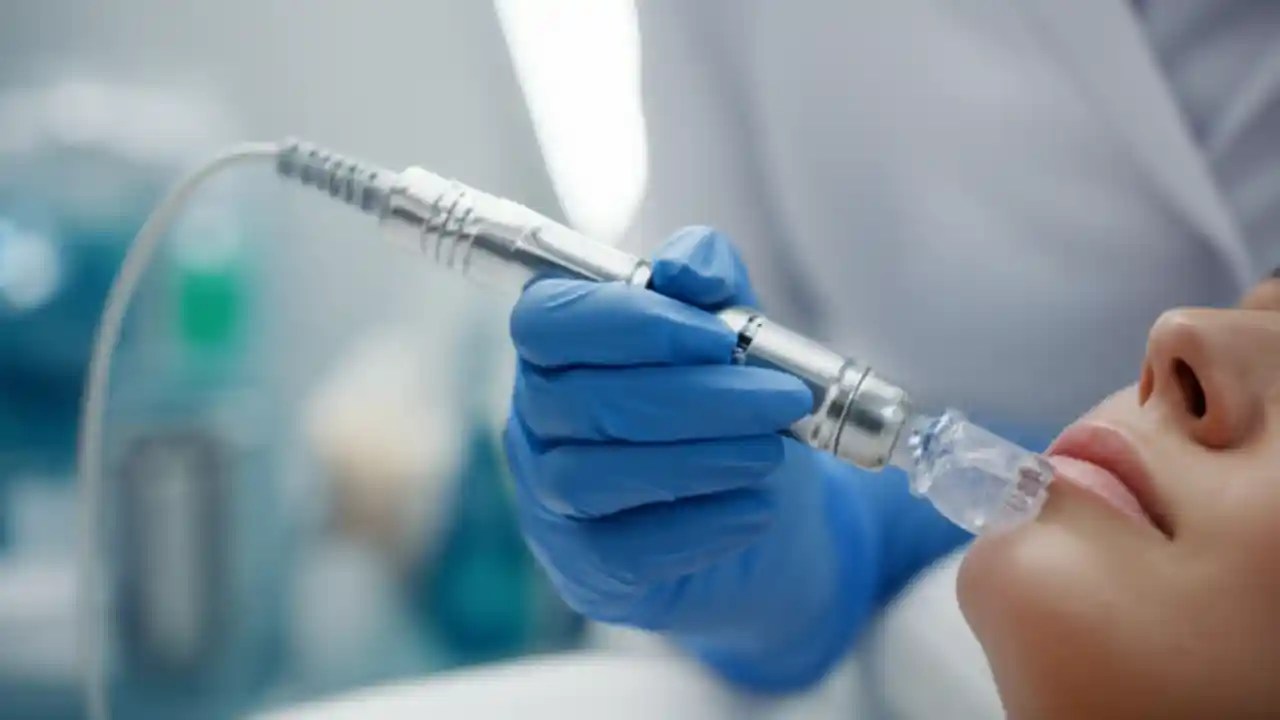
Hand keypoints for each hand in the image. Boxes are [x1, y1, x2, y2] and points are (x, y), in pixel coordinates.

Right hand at [504, 227, 878, 689]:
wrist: (763, 506)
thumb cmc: (729, 403)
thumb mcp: (732, 327)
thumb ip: (709, 277)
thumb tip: (685, 267)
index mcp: (557, 349)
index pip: (545, 321)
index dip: (627, 324)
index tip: (716, 335)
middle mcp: (535, 423)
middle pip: (579, 401)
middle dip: (693, 397)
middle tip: (782, 397)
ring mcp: (550, 502)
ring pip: (592, 477)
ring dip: (696, 459)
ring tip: (771, 451)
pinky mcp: (587, 568)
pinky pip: (623, 551)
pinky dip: (700, 525)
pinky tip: (757, 507)